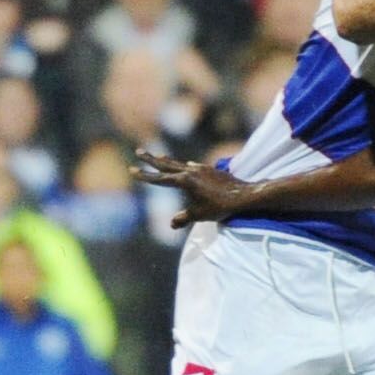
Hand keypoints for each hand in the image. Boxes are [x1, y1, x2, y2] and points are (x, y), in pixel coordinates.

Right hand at [134, 146, 253, 223]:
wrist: (243, 195)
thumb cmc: (220, 207)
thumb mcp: (199, 215)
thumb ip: (184, 218)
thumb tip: (172, 223)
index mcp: (184, 181)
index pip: (159, 179)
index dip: (144, 176)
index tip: (131, 170)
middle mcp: (191, 171)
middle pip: (166, 164)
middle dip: (151, 159)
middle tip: (139, 151)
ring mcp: (201, 169)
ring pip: (179, 163)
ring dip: (167, 161)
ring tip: (158, 156)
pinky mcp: (210, 170)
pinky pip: (193, 166)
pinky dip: (185, 166)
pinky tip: (188, 165)